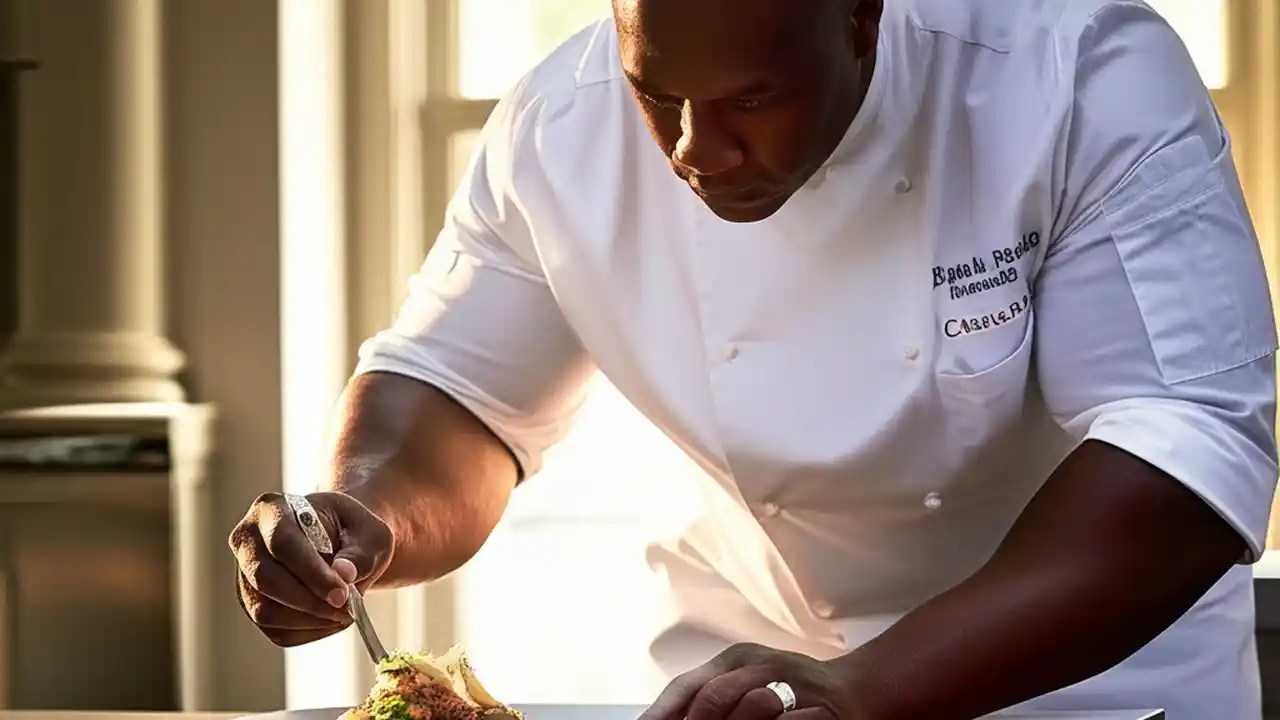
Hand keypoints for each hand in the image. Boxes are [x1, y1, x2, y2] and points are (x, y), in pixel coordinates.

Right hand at [228, 491, 394, 646]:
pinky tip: (332, 620)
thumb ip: (360, 553)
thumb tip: (343, 574)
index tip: (343, 594)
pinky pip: (274, 629)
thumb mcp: (370, 533)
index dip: (312, 573)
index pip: (283, 543)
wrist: (341, 541)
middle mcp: (247, 540)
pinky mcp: (253, 604)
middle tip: (347, 609)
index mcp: (272, 508)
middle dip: (310, 601)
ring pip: (265, 610)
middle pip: (266, 579)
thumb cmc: (353, 531)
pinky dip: (307, 631)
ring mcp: (244, 575)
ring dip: (309, 620)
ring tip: (345, 614)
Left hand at [641, 643, 866, 719]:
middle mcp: (762, 664)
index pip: (687, 686)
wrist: (854, 691)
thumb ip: (707, 698)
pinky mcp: (822, 710)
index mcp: (735, 659)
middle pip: (714, 696)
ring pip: (751, 707)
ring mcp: (794, 684)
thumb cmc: (792, 690)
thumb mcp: (744, 683)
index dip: (663, 713)